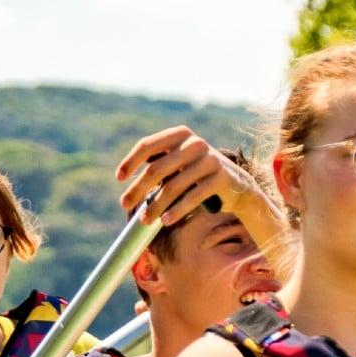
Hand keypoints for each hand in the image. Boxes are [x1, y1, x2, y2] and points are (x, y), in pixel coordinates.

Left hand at [118, 126, 246, 226]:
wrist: (236, 185)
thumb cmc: (197, 174)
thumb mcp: (178, 162)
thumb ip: (157, 162)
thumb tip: (122, 175)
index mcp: (180, 135)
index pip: (148, 145)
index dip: (131, 161)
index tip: (119, 178)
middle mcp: (195, 143)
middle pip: (156, 168)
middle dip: (137, 188)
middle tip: (124, 203)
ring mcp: (209, 160)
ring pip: (173, 186)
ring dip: (155, 206)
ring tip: (144, 221)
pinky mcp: (220, 178)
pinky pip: (192, 197)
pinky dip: (177, 211)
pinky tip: (165, 221)